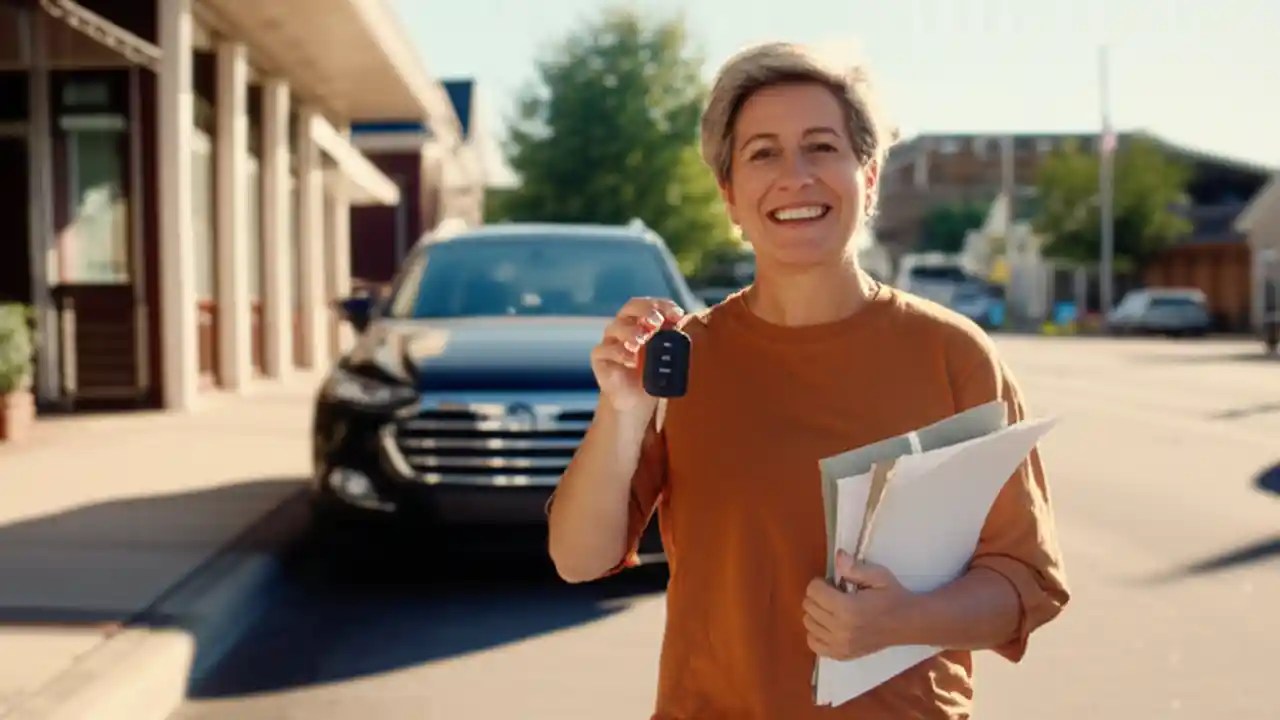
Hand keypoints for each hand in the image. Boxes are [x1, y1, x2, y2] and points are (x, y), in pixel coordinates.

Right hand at [590, 297, 684, 413]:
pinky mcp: (600, 356)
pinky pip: (605, 349)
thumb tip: (686, 324)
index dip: (663, 305)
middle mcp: (625, 325)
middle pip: (631, 307)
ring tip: (641, 341)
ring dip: (631, 332)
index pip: (651, 304)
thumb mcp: (667, 356)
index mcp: (642, 321)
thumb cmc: (652, 373)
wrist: (636, 400)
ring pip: (617, 327)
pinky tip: (631, 360)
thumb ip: (673, 339)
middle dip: (645, 311)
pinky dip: (620, 353)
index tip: (678, 315)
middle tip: (656, 321)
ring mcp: (611, 340)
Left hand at [803, 551, 913, 660]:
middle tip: (834, 595)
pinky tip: (830, 625)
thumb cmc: (892, 596)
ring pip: (808, 624)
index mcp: (847, 608)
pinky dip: (817, 632)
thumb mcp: (877, 576)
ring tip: (833, 609)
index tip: (834, 584)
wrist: (908, 623)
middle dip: (818, 596)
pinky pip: (813, 643)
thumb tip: (837, 556)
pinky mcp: (841, 655)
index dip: (821, 582)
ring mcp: (840, 645)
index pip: (813, 591)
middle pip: (808, 607)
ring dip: (816, 613)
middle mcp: (840, 629)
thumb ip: (854, 567)